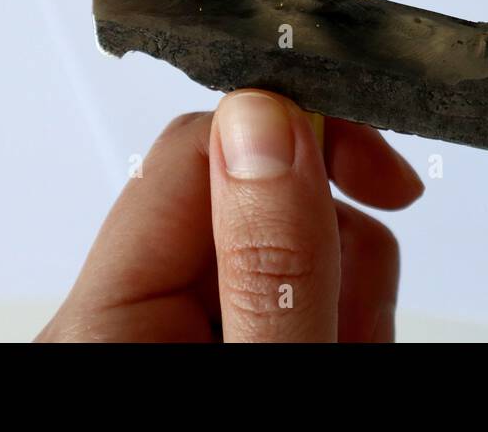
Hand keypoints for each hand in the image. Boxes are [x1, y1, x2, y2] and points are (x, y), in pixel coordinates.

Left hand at [38, 89, 422, 341]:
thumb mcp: (270, 370)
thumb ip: (269, 259)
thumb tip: (263, 117)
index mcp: (109, 321)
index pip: (195, 150)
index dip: (295, 132)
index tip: (378, 160)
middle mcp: (130, 320)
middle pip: (250, 193)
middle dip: (332, 229)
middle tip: (371, 279)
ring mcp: (178, 335)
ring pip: (283, 241)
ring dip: (346, 279)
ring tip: (355, 339)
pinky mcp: (226, 343)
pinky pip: (290, 288)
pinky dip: (341, 307)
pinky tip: (348, 340)